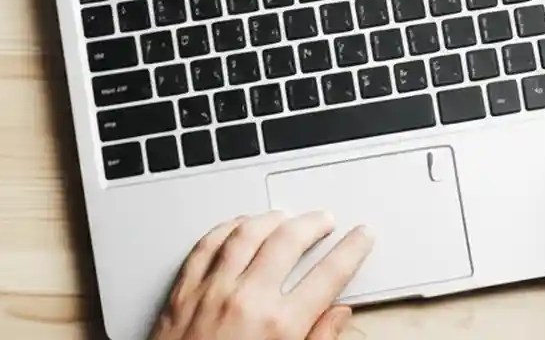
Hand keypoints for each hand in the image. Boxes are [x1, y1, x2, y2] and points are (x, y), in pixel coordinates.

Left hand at [152, 211, 373, 339]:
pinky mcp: (183, 292)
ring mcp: (212, 292)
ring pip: (247, 233)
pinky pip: (208, 245)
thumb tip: (338, 316)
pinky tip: (239, 226)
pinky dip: (227, 228)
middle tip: (325, 221)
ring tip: (286, 217)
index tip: (361, 237)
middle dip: (314, 224)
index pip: (330, 273)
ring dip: (272, 219)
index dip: (352, 249)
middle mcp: (247, 301)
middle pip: (289, 240)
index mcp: (280, 327)